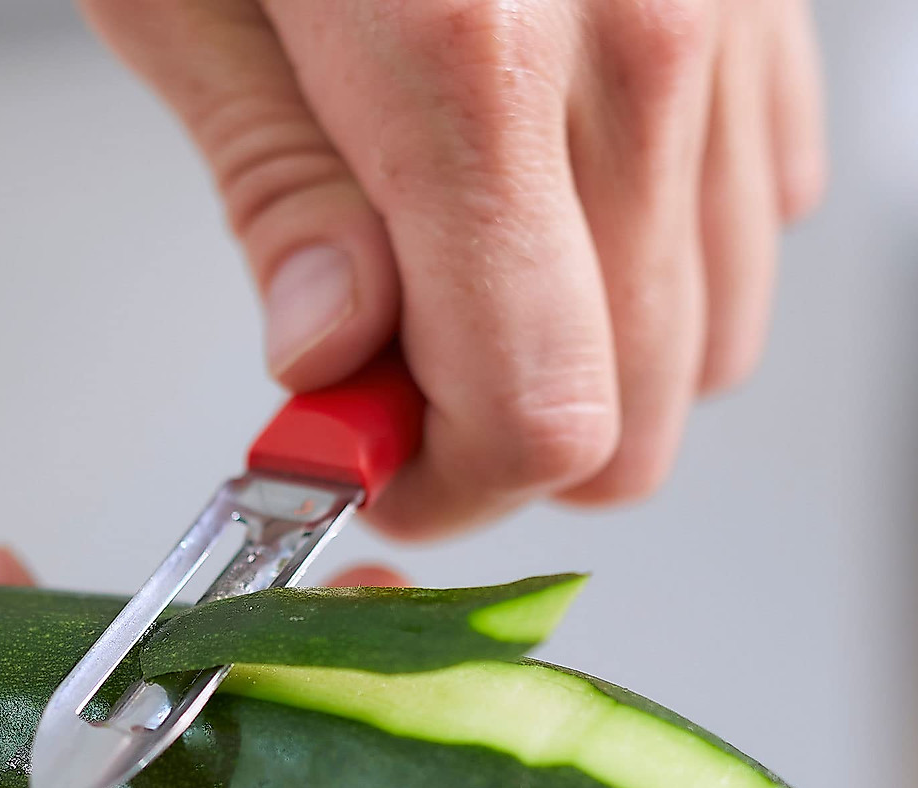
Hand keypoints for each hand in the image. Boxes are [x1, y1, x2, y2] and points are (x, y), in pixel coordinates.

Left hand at [83, 0, 824, 535]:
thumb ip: (278, 198)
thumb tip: (329, 364)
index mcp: (476, 70)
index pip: (538, 416)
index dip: (447, 488)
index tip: (364, 473)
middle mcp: (646, 56)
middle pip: (638, 416)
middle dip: (499, 447)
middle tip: (389, 396)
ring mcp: (727, 29)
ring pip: (708, 346)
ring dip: (577, 365)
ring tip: (458, 296)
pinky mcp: (761, 15)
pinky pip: (748, 228)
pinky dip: (647, 270)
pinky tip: (553, 213)